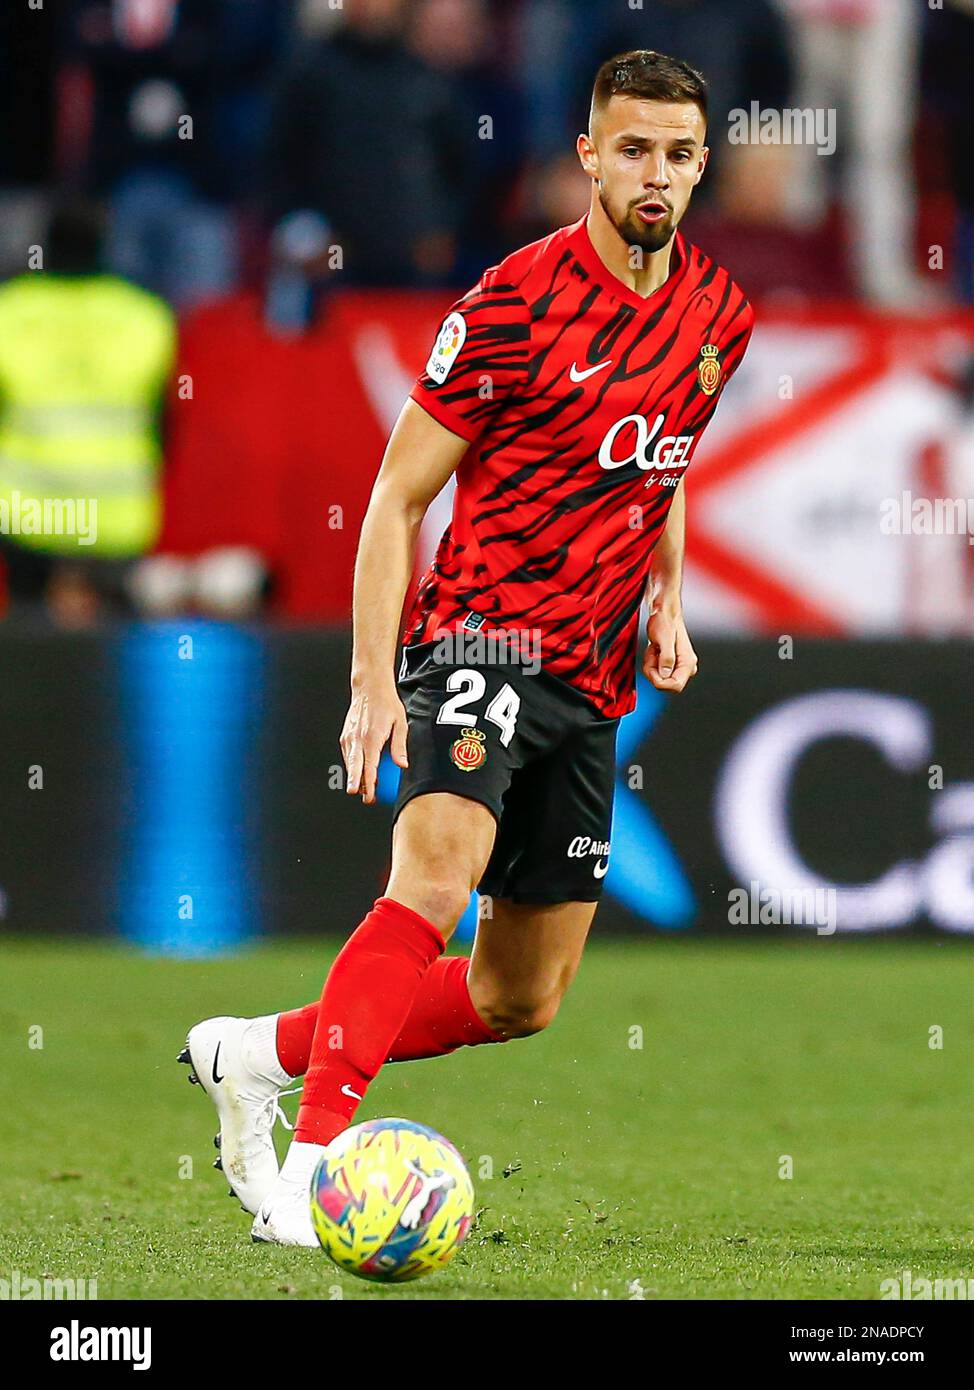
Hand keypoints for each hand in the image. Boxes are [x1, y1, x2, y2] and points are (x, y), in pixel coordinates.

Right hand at [340, 680, 408, 804]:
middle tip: (365, 798)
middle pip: (355, 768)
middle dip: (358, 785)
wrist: (369, 687)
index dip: (369, 784)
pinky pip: (348, 755)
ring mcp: (349, 737)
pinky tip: (360, 771)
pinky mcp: (345, 735)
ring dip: (356, 776)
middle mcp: (357, 739)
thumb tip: (402, 765)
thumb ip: (400, 746)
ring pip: (349, 763)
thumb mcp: (400, 723)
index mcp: (371, 738)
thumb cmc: (386, 703)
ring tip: (364, 789)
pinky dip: (353, 765)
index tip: (371, 795)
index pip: (369, 767)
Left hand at [642, 607, 697, 692]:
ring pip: (659, 678)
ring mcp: (678, 666)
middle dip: (654, 671)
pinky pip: (656, 672)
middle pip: (666, 684)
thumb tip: (665, 674)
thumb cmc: (665, 621)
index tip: (651, 670)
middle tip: (653, 654)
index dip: (660, 682)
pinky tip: (654, 650)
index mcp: (688, 662)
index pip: (675, 686)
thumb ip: (666, 657)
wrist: (663, 612)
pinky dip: (651, 663)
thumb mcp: (664, 638)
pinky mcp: (670, 664)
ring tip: (654, 649)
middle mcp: (686, 666)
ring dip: (651, 665)